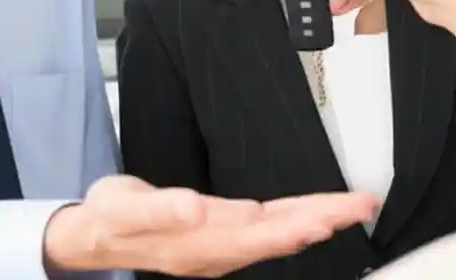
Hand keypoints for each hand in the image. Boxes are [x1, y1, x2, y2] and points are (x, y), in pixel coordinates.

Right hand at [44, 175, 378, 276]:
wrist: (91, 236)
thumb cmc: (108, 218)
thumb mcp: (124, 208)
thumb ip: (161, 208)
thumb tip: (196, 208)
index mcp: (201, 242)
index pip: (267, 231)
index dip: (307, 220)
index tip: (341, 210)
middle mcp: (217, 250)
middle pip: (282, 235)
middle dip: (325, 219)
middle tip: (364, 204)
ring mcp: (217, 249)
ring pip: (276, 235)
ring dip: (314, 222)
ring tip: (349, 210)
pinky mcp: (215, 239)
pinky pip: (263, 233)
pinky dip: (291, 222)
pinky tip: (307, 219)